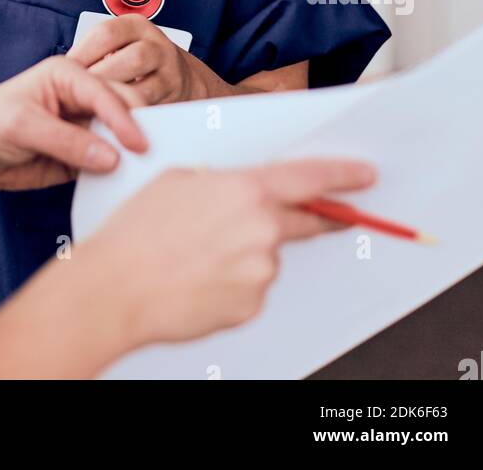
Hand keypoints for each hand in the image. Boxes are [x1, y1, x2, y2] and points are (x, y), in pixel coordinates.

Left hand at [0, 56, 147, 191]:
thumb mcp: (24, 127)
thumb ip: (68, 142)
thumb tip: (111, 157)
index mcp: (67, 75)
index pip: (105, 93)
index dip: (124, 118)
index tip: (139, 143)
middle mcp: (79, 97)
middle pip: (120, 110)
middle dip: (135, 130)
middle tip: (150, 155)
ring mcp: (81, 127)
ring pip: (117, 137)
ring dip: (129, 152)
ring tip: (145, 170)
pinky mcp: (79, 155)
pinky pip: (105, 162)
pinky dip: (116, 171)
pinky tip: (125, 180)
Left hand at [68, 14, 199, 103]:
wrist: (181, 79)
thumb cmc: (134, 64)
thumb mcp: (119, 46)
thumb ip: (95, 53)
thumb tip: (58, 71)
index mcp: (135, 26)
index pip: (107, 33)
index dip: (83, 53)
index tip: (64, 72)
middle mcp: (156, 44)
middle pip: (130, 59)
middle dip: (100, 78)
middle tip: (76, 96)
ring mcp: (169, 71)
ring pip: (142, 86)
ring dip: (114, 101)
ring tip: (90, 111)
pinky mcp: (175, 97)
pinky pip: (149, 109)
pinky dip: (127, 116)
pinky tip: (109, 123)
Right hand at [83, 156, 377, 348]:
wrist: (116, 288)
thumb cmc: (138, 231)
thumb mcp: (179, 180)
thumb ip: (222, 182)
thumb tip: (238, 191)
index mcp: (245, 190)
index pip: (309, 179)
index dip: (343, 176)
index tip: (365, 176)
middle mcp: (261, 230)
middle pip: (303, 222)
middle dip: (314, 219)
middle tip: (314, 218)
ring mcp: (260, 272)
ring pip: (267, 257)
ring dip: (246, 253)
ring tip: (197, 255)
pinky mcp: (251, 306)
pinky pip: (251, 287)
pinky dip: (233, 282)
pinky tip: (198, 277)